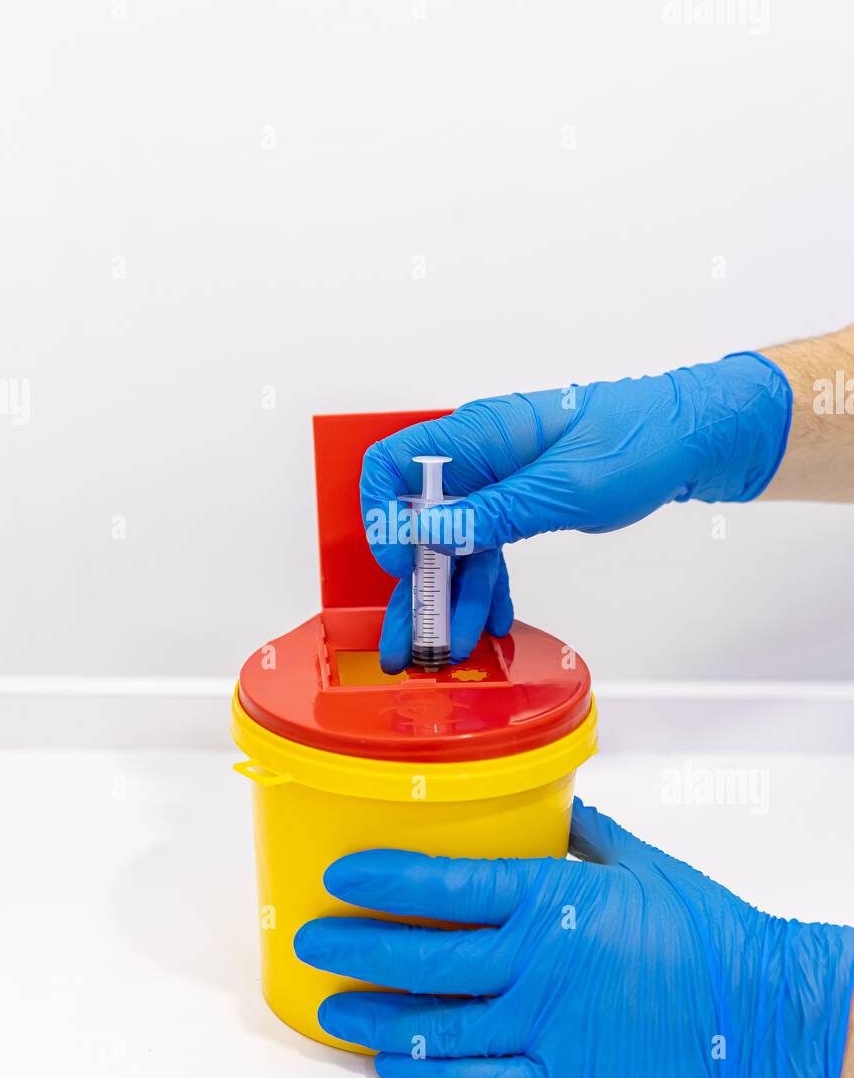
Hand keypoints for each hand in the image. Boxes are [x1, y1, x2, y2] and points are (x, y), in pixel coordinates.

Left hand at [294, 798, 852, 1077]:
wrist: (761, 1010)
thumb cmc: (706, 929)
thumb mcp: (640, 860)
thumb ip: (581, 832)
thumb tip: (545, 807)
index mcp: (552, 897)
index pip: (445, 883)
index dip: (383, 879)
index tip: (340, 875)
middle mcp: (535, 960)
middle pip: (423, 955)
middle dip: (356, 946)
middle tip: (312, 939)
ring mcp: (543, 1024)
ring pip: (436, 1023)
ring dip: (375, 1015)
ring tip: (330, 1006)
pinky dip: (427, 1075)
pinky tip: (390, 1065)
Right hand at [360, 354, 790, 670]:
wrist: (691, 438)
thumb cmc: (639, 440)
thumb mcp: (564, 486)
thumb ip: (495, 512)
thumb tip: (431, 532)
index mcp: (480, 433)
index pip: (395, 463)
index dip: (386, 516)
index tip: (403, 565)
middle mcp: (481, 456)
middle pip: (419, 518)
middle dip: (411, 580)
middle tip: (405, 636)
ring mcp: (500, 481)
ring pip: (454, 542)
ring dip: (450, 594)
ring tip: (447, 644)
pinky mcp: (521, 503)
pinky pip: (488, 547)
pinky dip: (486, 583)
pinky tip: (487, 618)